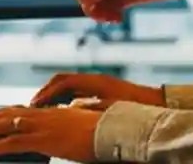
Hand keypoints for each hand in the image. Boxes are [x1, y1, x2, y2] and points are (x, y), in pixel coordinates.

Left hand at [0, 106, 101, 161]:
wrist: (116, 129)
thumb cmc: (104, 129)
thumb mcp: (82, 124)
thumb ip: (70, 119)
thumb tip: (68, 116)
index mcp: (52, 112)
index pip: (17, 111)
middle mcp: (44, 114)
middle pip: (4, 114)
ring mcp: (43, 126)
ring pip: (2, 124)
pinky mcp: (44, 140)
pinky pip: (12, 143)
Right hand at [30, 72, 163, 108]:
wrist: (158, 104)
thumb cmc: (137, 107)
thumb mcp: (111, 109)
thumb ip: (89, 108)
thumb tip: (69, 108)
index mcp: (95, 81)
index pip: (63, 81)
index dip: (47, 92)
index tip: (35, 104)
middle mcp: (96, 79)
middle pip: (63, 81)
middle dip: (47, 92)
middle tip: (33, 106)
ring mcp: (100, 84)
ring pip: (70, 86)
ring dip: (56, 96)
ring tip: (44, 110)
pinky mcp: (104, 91)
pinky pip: (78, 92)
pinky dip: (66, 99)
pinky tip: (64, 112)